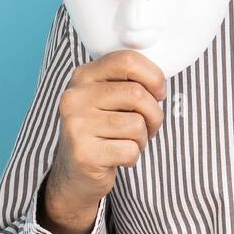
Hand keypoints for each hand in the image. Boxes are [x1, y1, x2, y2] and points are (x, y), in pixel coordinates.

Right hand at [41, 50, 165, 233]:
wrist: (74, 173)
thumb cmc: (101, 131)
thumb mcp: (107, 98)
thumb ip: (127, 82)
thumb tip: (159, 82)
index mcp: (83, 76)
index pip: (127, 60)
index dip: (154, 76)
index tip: (159, 93)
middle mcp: (75, 97)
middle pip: (136, 94)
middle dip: (154, 114)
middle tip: (149, 126)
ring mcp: (77, 125)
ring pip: (136, 124)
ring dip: (143, 138)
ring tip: (130, 142)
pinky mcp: (84, 153)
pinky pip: (130, 150)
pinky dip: (133, 156)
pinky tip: (119, 157)